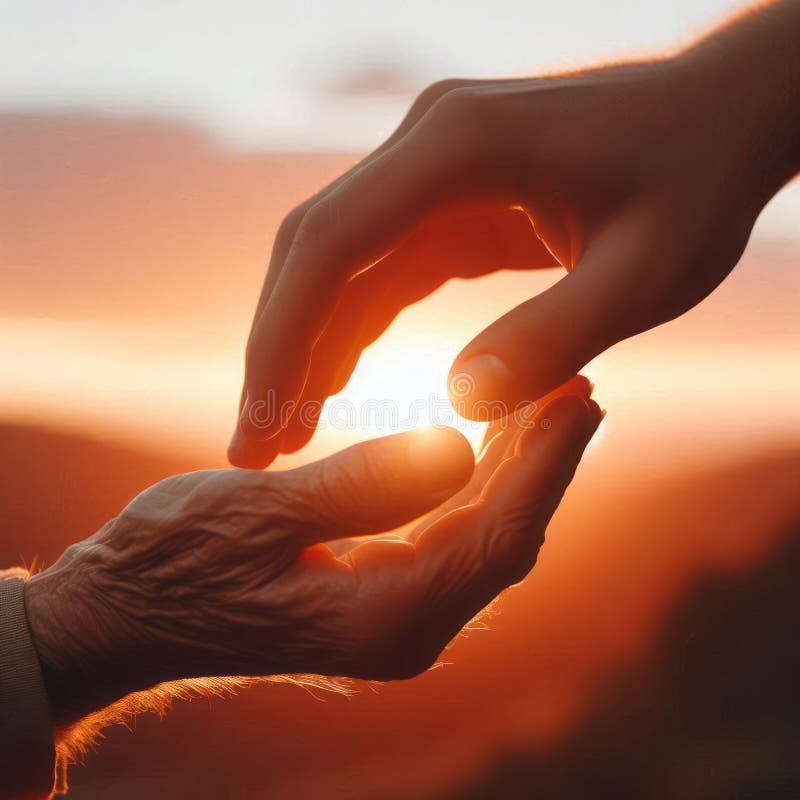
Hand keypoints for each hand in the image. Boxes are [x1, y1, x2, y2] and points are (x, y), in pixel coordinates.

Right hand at [26, 390, 601, 726]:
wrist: (124, 614)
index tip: (583, 398)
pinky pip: (450, 537)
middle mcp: (404, 627)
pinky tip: (485, 435)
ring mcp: (394, 615)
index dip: (546, 466)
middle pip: (504, 539)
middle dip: (546, 464)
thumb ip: (361, 487)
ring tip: (547, 401)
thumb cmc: (174, 562)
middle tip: (580, 389)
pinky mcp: (379, 592)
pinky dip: (476, 485)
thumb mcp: (258, 514)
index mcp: (382, 616)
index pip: (498, 537)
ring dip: (517, 471)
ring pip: (483, 537)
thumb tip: (458, 447)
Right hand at [229, 8, 799, 468]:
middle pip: (315, 251)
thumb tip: (458, 402)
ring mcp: (432, 167)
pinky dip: (351, 326)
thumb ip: (553, 336)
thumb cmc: (700, 181)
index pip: (333, 244)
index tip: (264, 418)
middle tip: (256, 442)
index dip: (285, 335)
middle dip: (279, 349)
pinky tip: (336, 382)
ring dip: (307, 344)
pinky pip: (381, 266)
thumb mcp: (648, 272)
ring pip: (337, 262)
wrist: (725, 115)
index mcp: (460, 147)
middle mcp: (426, 143)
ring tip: (287, 428)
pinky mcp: (449, 195)